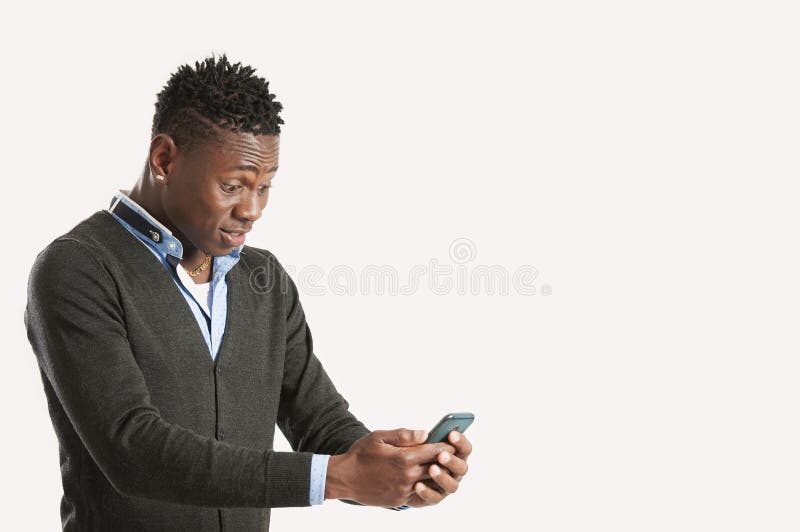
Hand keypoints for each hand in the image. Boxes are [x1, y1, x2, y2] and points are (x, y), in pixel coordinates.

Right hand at [325, 428, 455, 507]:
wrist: (344, 478)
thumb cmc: (361, 454)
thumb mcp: (380, 436)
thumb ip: (404, 435)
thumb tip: (425, 433)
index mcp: (403, 458)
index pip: (434, 452)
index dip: (446, 447)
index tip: (452, 442)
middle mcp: (407, 476)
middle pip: (436, 468)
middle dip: (444, 460)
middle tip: (450, 453)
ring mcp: (403, 490)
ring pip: (428, 482)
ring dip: (435, 474)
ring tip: (438, 465)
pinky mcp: (399, 500)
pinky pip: (417, 491)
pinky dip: (422, 483)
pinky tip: (421, 476)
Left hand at [404, 430, 471, 507]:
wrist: (390, 473)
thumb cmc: (401, 451)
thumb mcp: (400, 440)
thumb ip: (410, 436)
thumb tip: (423, 434)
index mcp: (453, 453)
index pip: (464, 448)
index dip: (460, 441)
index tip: (451, 434)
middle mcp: (453, 470)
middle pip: (462, 467)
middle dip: (452, 461)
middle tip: (441, 455)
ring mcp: (445, 485)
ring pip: (452, 485)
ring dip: (443, 477)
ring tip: (431, 469)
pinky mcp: (434, 497)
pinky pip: (435, 498)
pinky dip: (427, 492)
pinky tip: (417, 485)